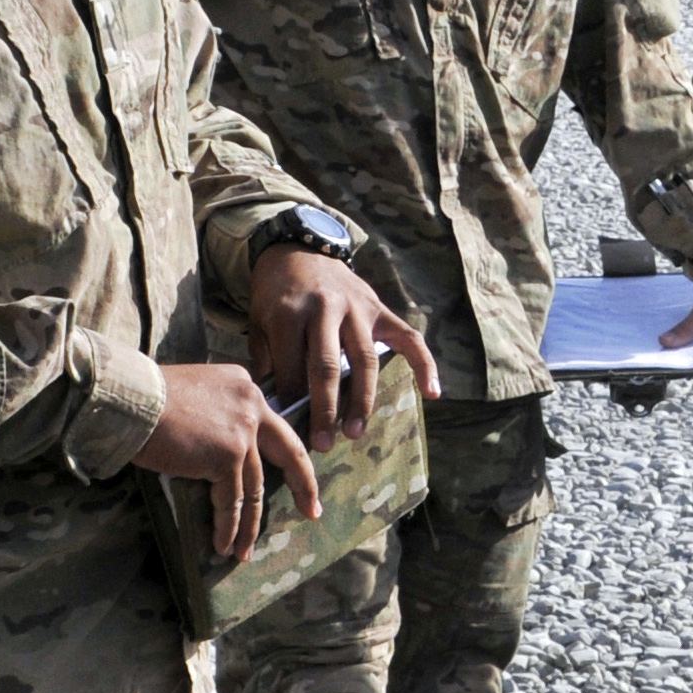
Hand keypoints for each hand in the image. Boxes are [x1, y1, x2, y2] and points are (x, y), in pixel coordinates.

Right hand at [135, 365, 314, 559]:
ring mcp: (242, 432)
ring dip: (248, 524)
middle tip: (311, 510)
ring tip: (244, 551)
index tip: (294, 472)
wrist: (129, 398)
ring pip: (255, 488)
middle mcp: (252, 406)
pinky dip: (227, 527)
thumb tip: (216, 449)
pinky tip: (223, 546)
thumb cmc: (146, 396)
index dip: (283, 452)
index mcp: (244, 386)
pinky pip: (231, 501)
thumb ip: (216, 413)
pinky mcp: (227, 457)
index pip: (270, 425)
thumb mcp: (195, 392)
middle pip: (287, 452)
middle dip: (303, 485)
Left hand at [247, 247, 439, 447]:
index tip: (290, 431)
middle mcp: (325, 309)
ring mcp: (357, 307)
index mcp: (290, 312)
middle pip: (327, 367)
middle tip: (323, 443)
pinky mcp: (380, 308)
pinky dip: (424, 365)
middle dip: (326, 409)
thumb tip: (276, 406)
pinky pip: (408, 337)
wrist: (299, 249)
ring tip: (355, 432)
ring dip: (362, 400)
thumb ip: (268, 359)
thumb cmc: (276, 293)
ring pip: (364, 360)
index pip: (292, 366)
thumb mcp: (259, 320)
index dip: (290, 402)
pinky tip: (433, 393)